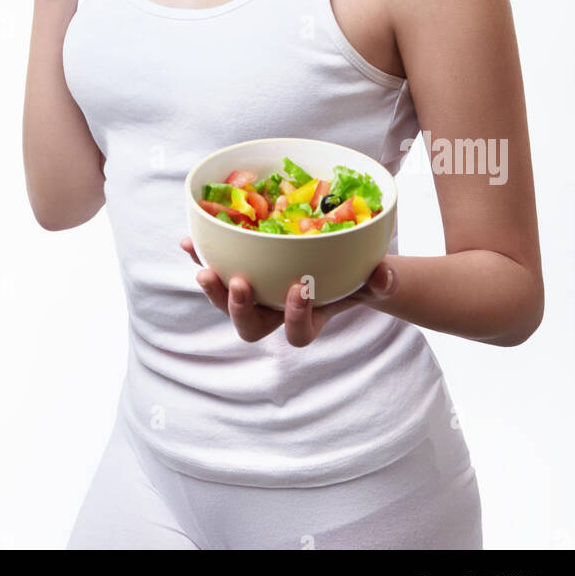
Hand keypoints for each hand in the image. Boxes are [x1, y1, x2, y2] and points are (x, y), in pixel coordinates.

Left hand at [179, 236, 396, 345]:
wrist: (340, 263)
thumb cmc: (359, 276)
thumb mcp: (374, 278)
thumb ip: (383, 280)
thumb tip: (385, 274)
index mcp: (307, 318)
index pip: (298, 333)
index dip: (295, 317)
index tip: (300, 288)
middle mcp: (275, 311)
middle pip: (251, 326)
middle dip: (240, 308)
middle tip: (241, 282)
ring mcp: (256, 293)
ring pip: (227, 303)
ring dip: (214, 288)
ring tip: (205, 268)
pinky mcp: (240, 269)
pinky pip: (217, 268)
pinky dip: (202, 257)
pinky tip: (189, 242)